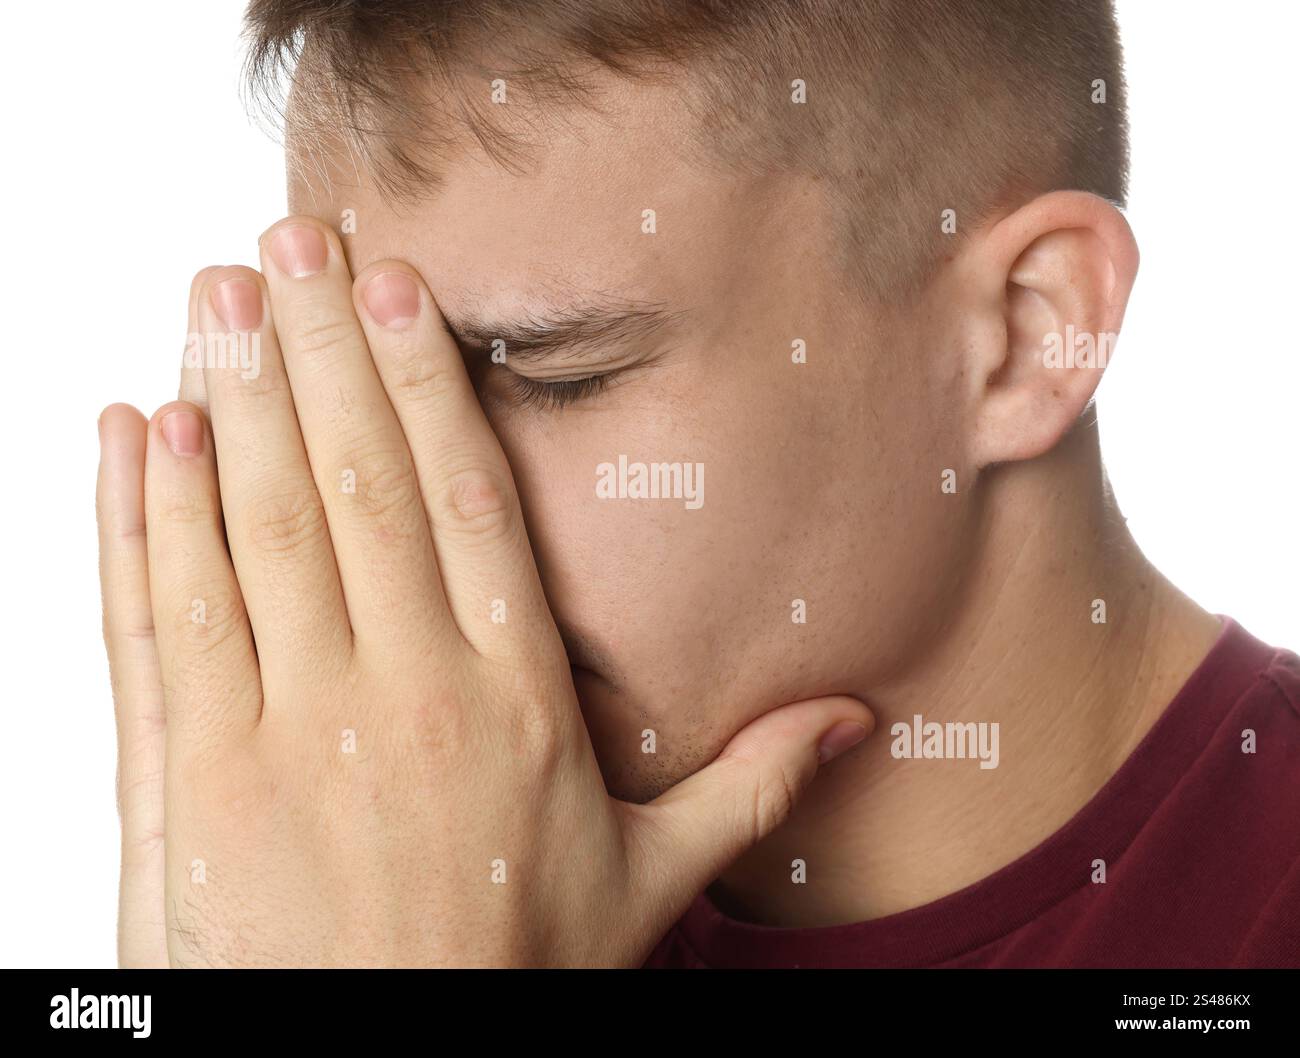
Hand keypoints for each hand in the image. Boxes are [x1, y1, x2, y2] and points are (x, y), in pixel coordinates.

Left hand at [96, 216, 873, 966]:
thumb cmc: (507, 975)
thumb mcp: (647, 883)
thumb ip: (747, 787)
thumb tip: (858, 719)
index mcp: (513, 703)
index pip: (463, 504)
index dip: (421, 384)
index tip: (392, 290)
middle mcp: (400, 695)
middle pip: (353, 484)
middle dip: (315, 348)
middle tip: (290, 242)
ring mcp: (284, 730)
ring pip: (253, 528)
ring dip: (229, 398)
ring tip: (215, 295)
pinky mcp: (190, 777)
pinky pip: (162, 618)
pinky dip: (141, 515)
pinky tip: (136, 430)